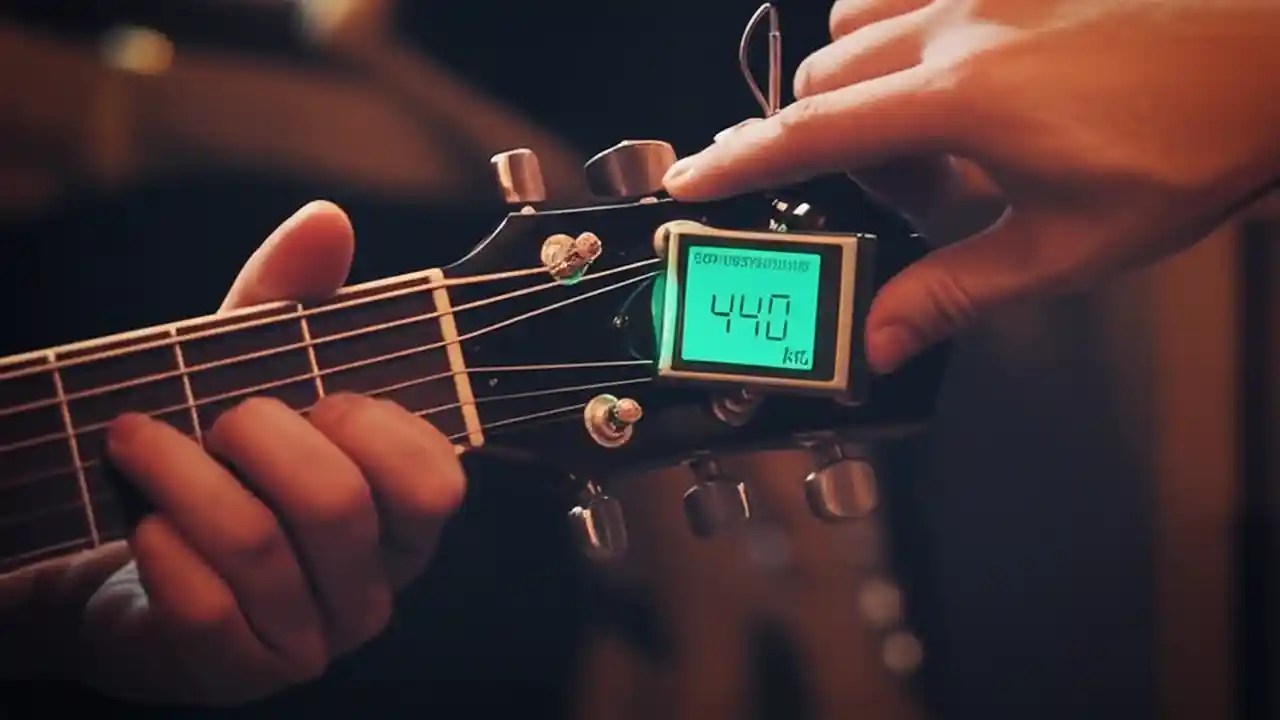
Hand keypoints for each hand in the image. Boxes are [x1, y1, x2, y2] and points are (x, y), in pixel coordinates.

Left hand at [73, 201, 466, 705]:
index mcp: (397, 516)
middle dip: (258, 435)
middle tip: (214, 413)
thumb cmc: (209, 462)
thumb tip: (327, 221)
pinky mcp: (239, 672)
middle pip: (339, 505)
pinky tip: (143, 523)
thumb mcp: (248, 370)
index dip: (371, 426)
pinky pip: (210, 609)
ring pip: (261, 547)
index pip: (435, 481)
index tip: (319, 395)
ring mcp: (310, 638)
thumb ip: (291, 301)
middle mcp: (371, 585)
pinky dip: (165, 548)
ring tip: (135, 440)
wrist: (110, 556)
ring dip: (181, 475)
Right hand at [665, 0, 1279, 372]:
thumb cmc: (1195, 140)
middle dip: (824, 143)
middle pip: (822, 82)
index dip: (736, 162)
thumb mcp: (1069, 245)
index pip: (812, 134)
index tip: (689, 181)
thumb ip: (957, 290)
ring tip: (924, 131)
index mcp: (963, 102)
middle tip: (897, 194)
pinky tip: (939, 64)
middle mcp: (956, 27)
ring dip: (856, 83)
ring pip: (853, 24)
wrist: (1276, 54)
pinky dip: (890, 24)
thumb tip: (882, 338)